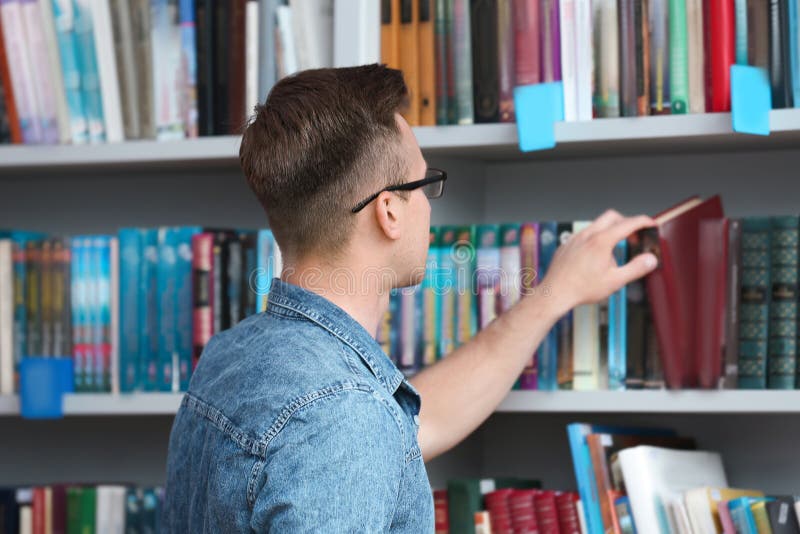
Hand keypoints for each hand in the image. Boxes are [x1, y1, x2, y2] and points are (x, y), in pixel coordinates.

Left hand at [538, 210, 657, 314]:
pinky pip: (585, 234)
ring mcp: (575, 238)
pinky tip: (596, 257)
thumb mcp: (615, 281)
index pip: (628, 223)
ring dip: (610, 232)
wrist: (555, 293)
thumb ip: (636, 268)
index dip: (644, 222)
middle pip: (612, 217)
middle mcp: (587, 235)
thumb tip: (650, 259)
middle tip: (634, 238)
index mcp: (601, 241)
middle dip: (627, 223)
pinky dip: (596, 239)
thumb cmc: (581, 288)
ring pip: (597, 225)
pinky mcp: (567, 244)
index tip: (651, 224)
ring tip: (614, 255)